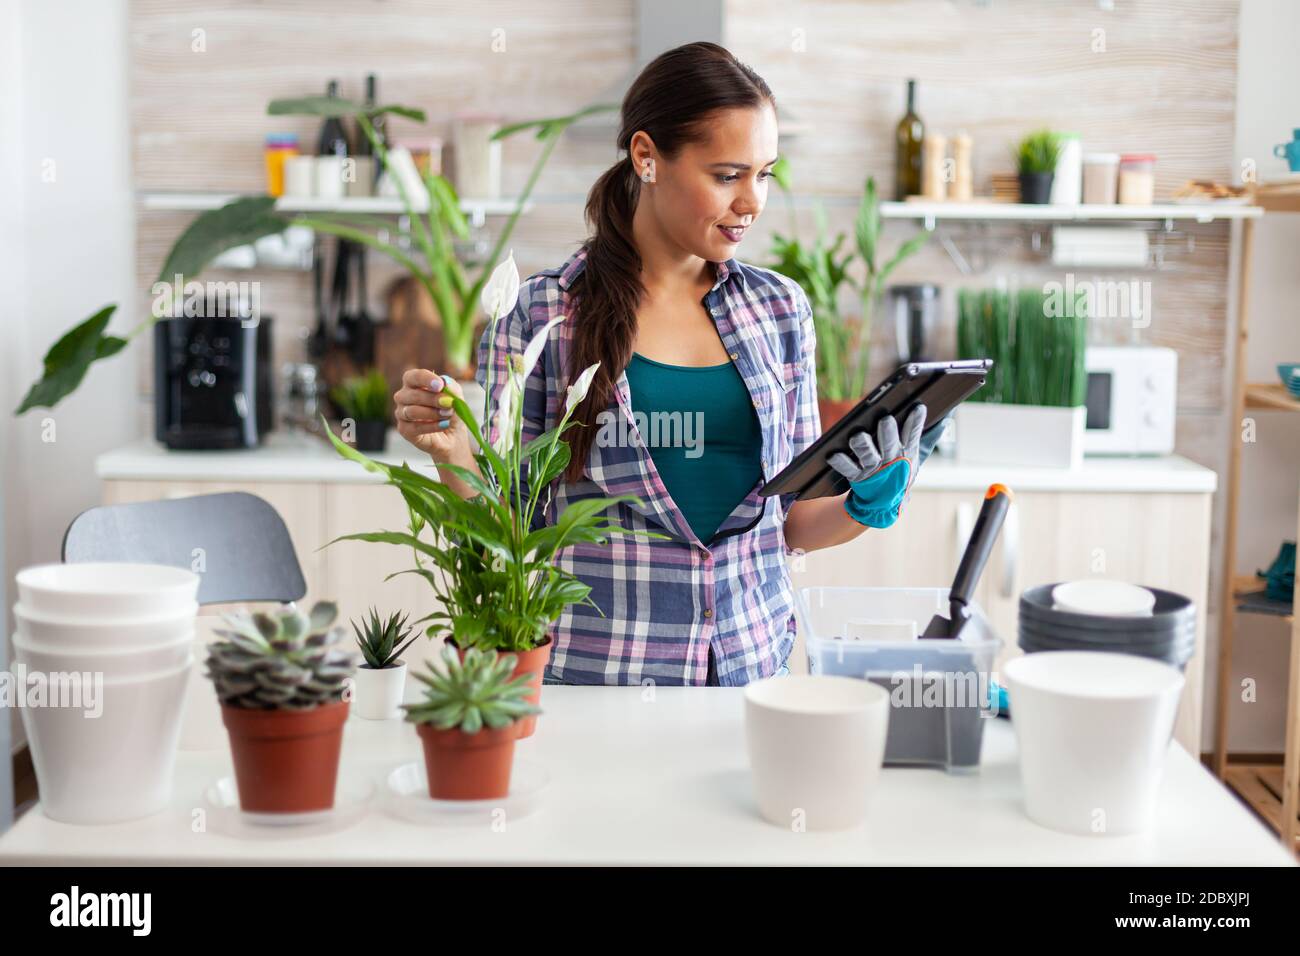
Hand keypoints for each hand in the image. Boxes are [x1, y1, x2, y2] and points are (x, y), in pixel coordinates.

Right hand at [393, 369, 472, 464]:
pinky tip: (444, 425)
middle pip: (413, 395)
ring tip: (447, 415)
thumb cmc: (451, 411)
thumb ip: (451, 387)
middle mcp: (403, 396)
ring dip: (433, 413)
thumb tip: (444, 382)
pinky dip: (432, 426)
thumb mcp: (456, 396)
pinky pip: (414, 427)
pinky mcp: (404, 430)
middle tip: (449, 403)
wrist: (453, 435)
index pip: (412, 376)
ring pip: (412, 411)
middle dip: (433, 399)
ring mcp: (401, 413)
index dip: (425, 379)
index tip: (440, 385)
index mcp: (413, 383)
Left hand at [828, 404, 945, 528]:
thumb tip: (945, 420)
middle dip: (887, 432)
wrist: (883, 505)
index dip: (915, 422)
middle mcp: (891, 460)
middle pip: (889, 443)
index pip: (913, 434)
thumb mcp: (916, 457)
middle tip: (885, 420)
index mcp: (906, 453)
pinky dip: (841, 462)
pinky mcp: (857, 476)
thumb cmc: (899, 473)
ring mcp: (874, 468)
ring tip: (858, 436)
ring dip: (862, 445)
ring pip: (867, 454)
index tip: (918, 408)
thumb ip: (928, 438)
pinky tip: (833, 454)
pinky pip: (847, 468)